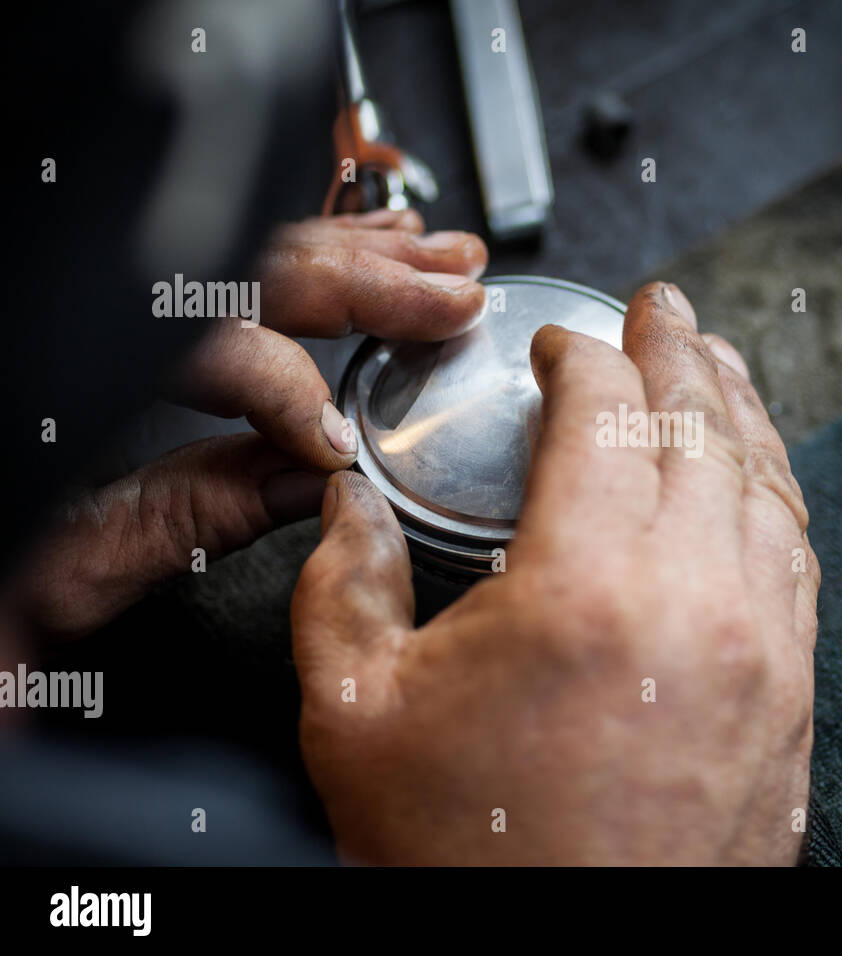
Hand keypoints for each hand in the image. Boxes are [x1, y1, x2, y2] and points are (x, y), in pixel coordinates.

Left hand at [15, 209, 486, 638]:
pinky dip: (308, 247)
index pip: (210, 347)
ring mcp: (106, 310)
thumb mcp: (59, 572)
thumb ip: (183, 521)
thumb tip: (307, 485)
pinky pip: (228, 254)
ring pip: (243, 239)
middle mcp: (89, 316)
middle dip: (364, 283)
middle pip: (244, 260)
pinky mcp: (122, 320)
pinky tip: (361, 247)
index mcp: (65, 367)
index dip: (290, 398)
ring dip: (352, 250)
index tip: (344, 448)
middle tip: (448, 295)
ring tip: (432, 256)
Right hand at [292, 282, 819, 864]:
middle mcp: (695, 602)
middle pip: (700, 426)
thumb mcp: (357, 714)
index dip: (584, 356)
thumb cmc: (472, 861)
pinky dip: (776, 494)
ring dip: (740, 408)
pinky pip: (797, 558)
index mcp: (586, 588)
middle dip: (676, 349)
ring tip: (718, 363)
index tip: (562, 345)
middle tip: (664, 308)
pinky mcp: (791, 695)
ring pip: (766, 483)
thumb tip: (346, 508)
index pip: (606, 413)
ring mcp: (760, 648)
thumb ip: (343, 585)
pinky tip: (758, 476)